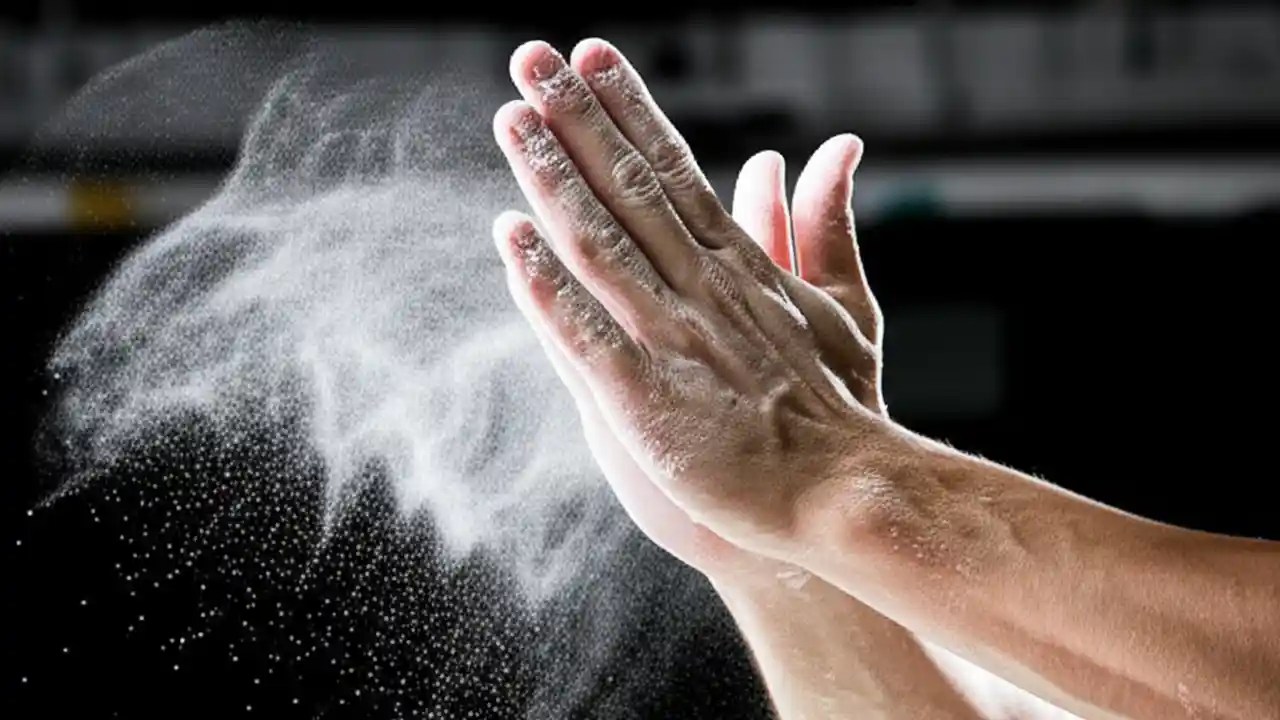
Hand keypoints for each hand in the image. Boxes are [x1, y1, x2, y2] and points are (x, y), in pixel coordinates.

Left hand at [491, 38, 899, 556]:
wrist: (846, 493)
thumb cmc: (840, 407)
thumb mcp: (845, 303)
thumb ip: (825, 227)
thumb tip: (837, 149)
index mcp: (740, 266)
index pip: (673, 169)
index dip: (627, 109)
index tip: (589, 57)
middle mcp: (701, 289)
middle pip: (628, 190)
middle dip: (575, 121)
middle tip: (529, 59)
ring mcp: (671, 340)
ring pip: (599, 245)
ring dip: (550, 181)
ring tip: (510, 121)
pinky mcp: (645, 400)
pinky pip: (585, 335)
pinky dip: (546, 288)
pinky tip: (509, 242)